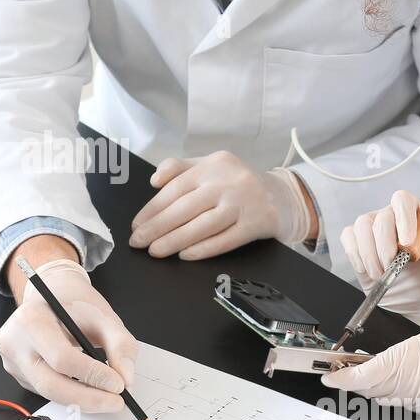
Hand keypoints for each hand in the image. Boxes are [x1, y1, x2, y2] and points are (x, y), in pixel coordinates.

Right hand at [0, 258, 137, 412]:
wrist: (54, 295)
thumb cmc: (76, 305)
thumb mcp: (104, 317)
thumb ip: (121, 346)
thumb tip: (126, 380)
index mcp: (31, 319)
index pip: (61, 358)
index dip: (92, 375)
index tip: (118, 385)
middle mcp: (13, 342)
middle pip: (51, 384)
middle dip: (87, 398)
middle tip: (116, 402)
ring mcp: (12, 361)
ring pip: (48, 393)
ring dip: (81, 399)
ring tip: (106, 396)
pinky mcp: (18, 374)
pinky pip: (46, 392)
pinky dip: (70, 394)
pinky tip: (86, 387)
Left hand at [129, 151, 314, 259]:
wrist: (283, 196)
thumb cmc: (239, 184)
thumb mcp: (212, 167)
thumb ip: (181, 168)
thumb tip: (154, 180)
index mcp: (213, 164)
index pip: (175, 187)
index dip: (152, 208)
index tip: (136, 225)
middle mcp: (228, 180)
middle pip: (185, 207)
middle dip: (157, 227)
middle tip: (138, 242)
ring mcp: (245, 202)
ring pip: (203, 224)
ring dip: (175, 240)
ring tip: (156, 251)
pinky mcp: (258, 223)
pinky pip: (226, 239)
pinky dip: (204, 249)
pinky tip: (185, 255)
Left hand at [320, 324, 419, 416]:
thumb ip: (393, 358)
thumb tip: (371, 369)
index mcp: (405, 362)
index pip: (364, 376)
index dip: (342, 379)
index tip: (329, 377)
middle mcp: (413, 386)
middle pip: (372, 392)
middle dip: (360, 384)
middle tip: (351, 374)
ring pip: (390, 401)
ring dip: (384, 391)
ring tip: (398, 375)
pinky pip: (412, 408)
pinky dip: (408, 398)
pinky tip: (419, 385)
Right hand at [340, 190, 419, 325]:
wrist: (411, 298)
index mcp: (416, 213)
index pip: (403, 199)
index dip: (403, 218)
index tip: (407, 242)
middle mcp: (391, 215)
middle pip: (382, 217)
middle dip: (386, 246)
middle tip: (393, 265)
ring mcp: (371, 226)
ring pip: (362, 226)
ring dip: (370, 254)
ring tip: (382, 272)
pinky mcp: (355, 238)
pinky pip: (348, 236)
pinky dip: (357, 255)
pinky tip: (369, 269)